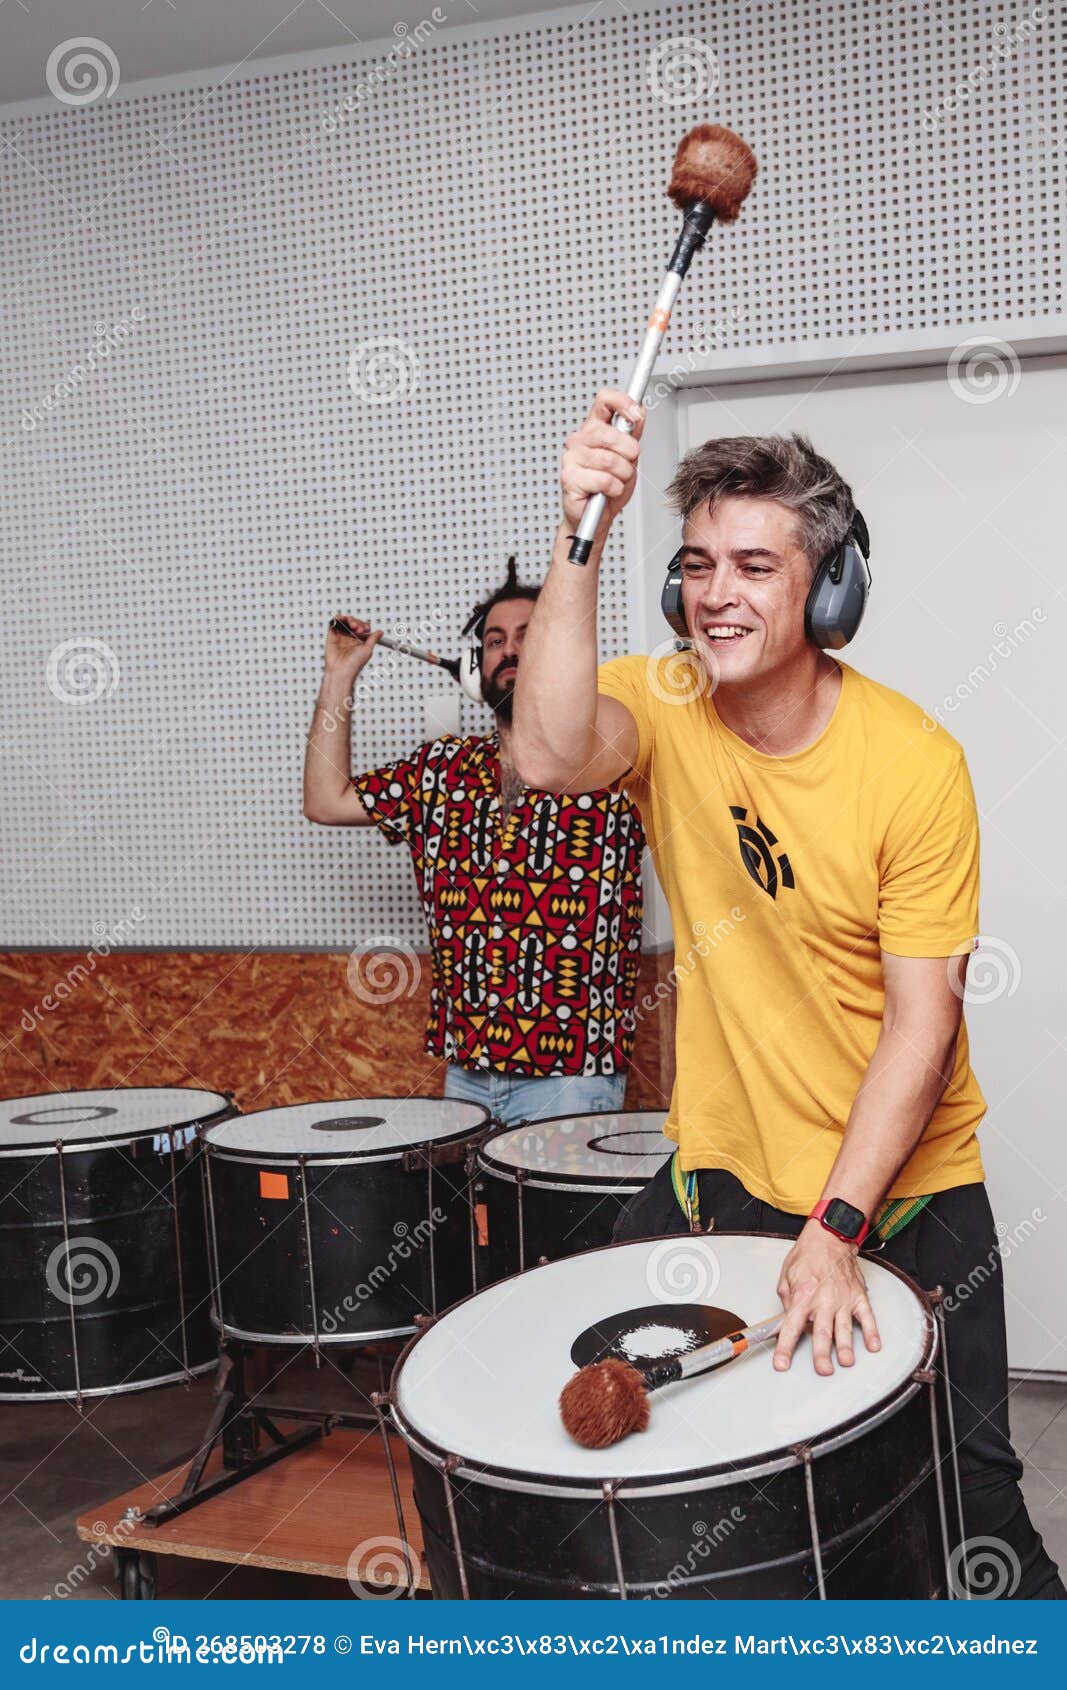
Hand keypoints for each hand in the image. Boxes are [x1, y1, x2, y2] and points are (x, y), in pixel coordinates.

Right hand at [324, 614, 381, 677]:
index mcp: (359, 642)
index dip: (364, 626)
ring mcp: (341, 636)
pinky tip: (343, 620)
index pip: (363, 628)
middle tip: (359, 629)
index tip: (366, 630)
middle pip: (354, 623)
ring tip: (353, 625)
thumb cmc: (354, 664)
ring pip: (345, 621)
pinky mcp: (332, 636)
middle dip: (358, 622)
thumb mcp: (368, 650)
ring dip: (350, 619)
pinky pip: (334, 623)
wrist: (340, 671)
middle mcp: (350, 638)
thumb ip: (373, 639)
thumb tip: (380, 632)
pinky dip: (338, 618)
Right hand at [560, 388, 645, 534]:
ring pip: (609, 460)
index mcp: (593, 428)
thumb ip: (633, 433)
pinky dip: (614, 488)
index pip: (604, 401)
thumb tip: (639, 412)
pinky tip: (609, 490)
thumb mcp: (628, 456)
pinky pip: (603, 479)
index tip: (635, 415)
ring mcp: (572, 458)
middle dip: (628, 452)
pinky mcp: (570, 478)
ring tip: (618, 481)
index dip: (622, 403)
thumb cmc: (609, 486)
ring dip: (623, 474)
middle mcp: (580, 440)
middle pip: (610, 433)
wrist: (597, 516)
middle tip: (628, 464)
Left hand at [773, 1220, 881, 1376]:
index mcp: (802, 1295)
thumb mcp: (786, 1275)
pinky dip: (871, 1332)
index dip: (785, 1347)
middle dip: (822, 1354)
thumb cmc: (807, 1254)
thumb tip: (789, 1320)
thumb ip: (787, 1300)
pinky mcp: (858, 1296)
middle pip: (822, 1332)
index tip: (782, 1364)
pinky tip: (873, 1346)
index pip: (791, 1326)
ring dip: (846, 1347)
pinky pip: (867, 1317)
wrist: (830, 1236)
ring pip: (845, 1328)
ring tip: (846, 1362)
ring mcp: (843, 1299)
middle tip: (823, 1370)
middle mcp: (824, 1300)